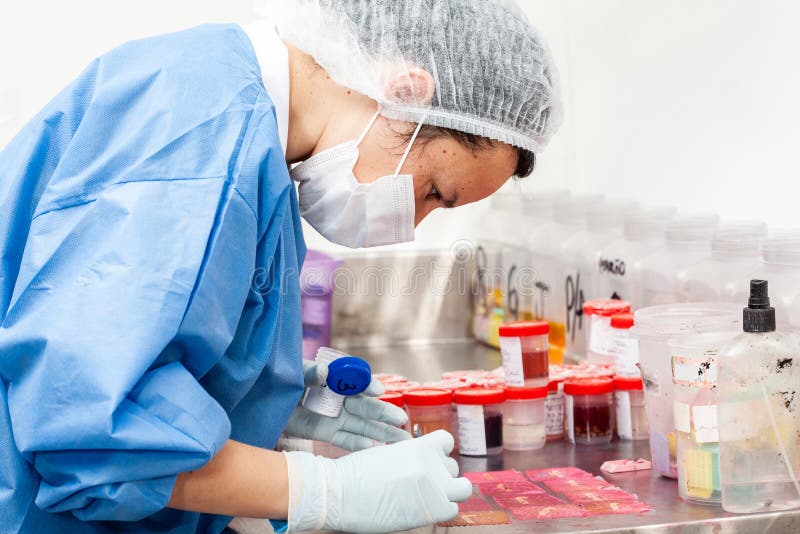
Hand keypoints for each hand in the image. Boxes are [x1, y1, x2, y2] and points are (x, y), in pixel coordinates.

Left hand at [283, 360, 410, 449]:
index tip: (378, 391)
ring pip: (363, 425)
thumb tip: (323, 371)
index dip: (368, 386)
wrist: (264, 402)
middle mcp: (340, 398)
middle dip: (384, 414)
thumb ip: (309, 373)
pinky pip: (347, 439)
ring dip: (381, 433)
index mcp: (336, 379)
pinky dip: (360, 444)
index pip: (357, 382)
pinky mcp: (327, 432)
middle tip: (402, 420)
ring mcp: (335, 416)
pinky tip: (374, 449)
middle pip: (366, 407)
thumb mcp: (295, 374)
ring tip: (401, 440)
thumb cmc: (283, 382)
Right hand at [284, 430, 470, 532]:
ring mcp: (433, 488)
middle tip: (423, 484)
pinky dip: (441, 511)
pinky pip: (452, 510)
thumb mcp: (386, 454)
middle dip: (441, 474)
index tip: (430, 461)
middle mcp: (431, 464)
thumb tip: (419, 464)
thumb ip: (409, 457)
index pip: (447, 442)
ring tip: (428, 498)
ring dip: (447, 492)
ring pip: (461, 488)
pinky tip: (424, 510)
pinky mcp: (431, 510)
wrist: (339, 494)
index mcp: (419, 446)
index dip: (439, 452)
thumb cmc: (354, 474)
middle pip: (452, 466)